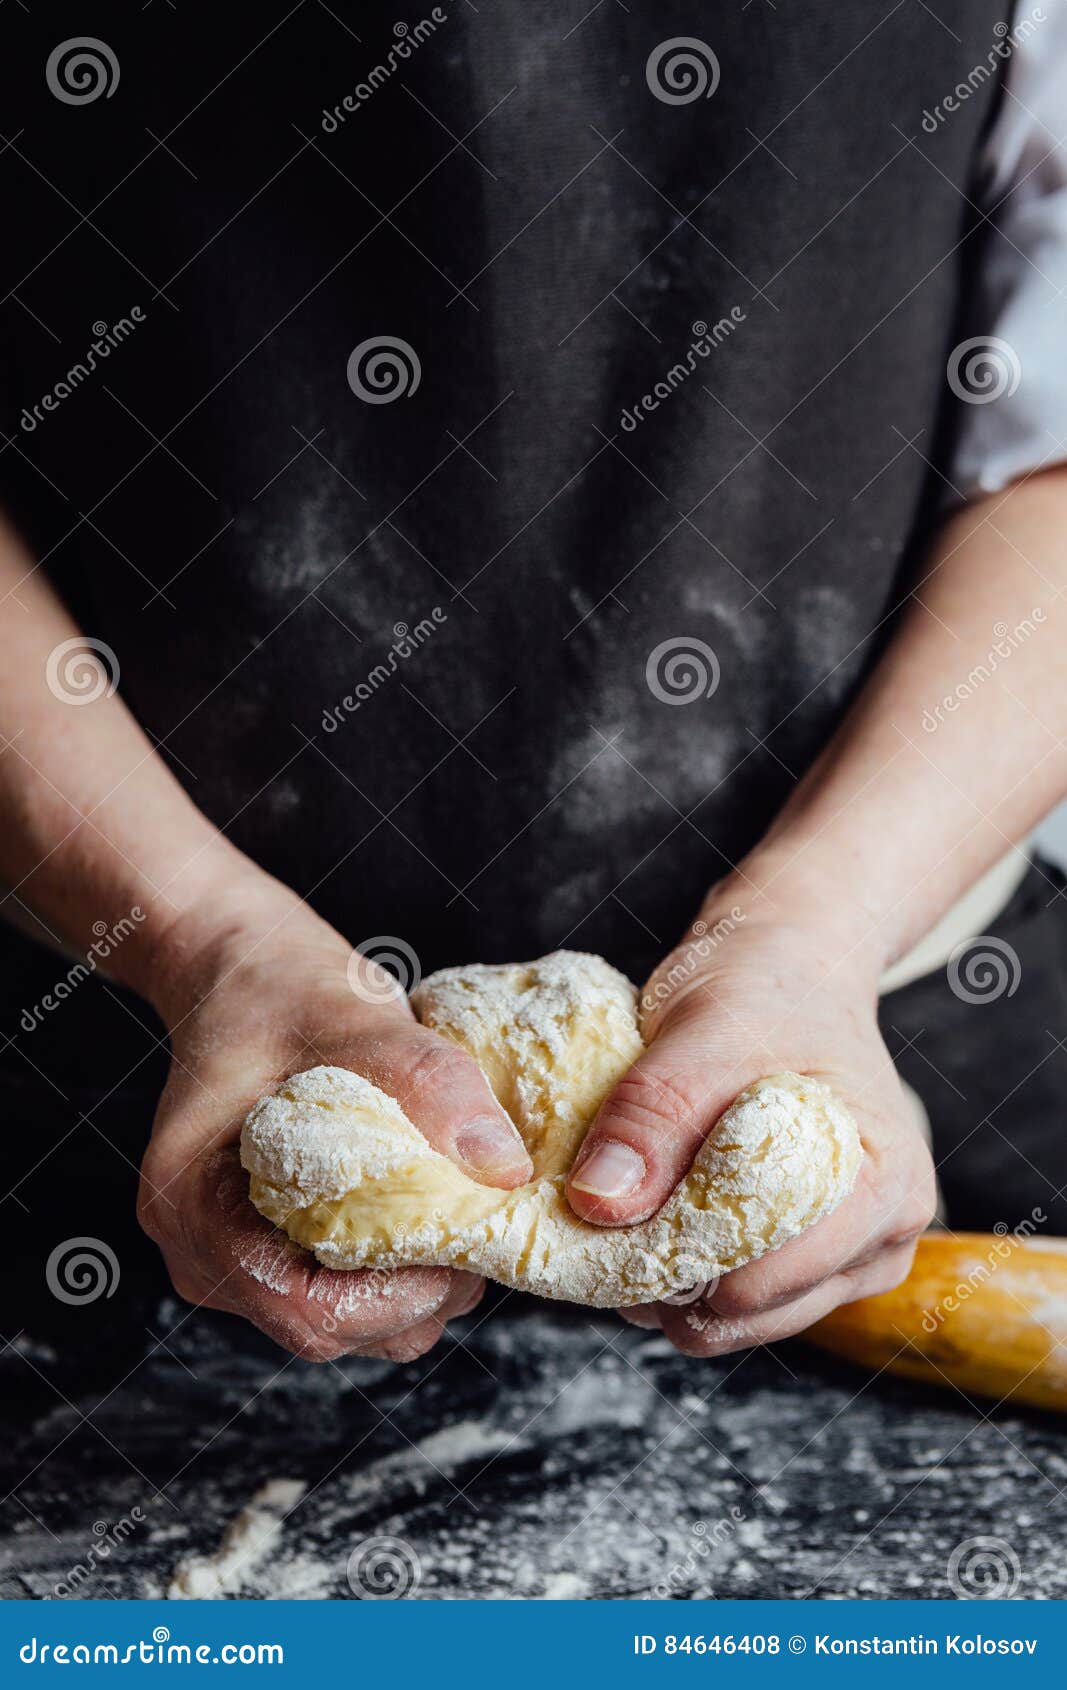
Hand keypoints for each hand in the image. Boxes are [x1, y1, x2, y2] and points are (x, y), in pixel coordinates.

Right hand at [136, 882, 532, 1362]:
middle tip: (477, 1220)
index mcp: (191, 1207)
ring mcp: (234, 1261)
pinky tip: (432, 1208)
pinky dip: (401, 1266)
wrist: (244, 971)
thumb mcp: (356, 1020)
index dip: (397, 1294)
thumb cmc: (281, 989)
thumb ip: (428, 1085)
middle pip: (330, 1327)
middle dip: (419, 1290)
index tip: (462, 1240)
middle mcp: (202, 1254)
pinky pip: (347, 1293)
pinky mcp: (272, 1251)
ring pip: (348, 1322)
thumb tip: (502, 1168)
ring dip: (417, 1283)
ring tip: (457, 1207)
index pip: (303, 1309)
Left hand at [565, 881, 935, 1355]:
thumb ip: (653, 1113)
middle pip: (755, 1312)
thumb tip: (601, 1205)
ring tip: (632, 1208)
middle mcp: (886, 1234)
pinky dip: (689, 1273)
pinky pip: (741, 1303)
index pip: (768, 1276)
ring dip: (675, 1280)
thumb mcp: (702, 1031)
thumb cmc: (763, 990)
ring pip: (742, 1320)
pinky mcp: (816, 1260)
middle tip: (610, 1213)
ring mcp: (854, 1255)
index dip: (677, 1255)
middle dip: (672, 1275)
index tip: (614, 1213)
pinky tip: (658, 1219)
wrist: (790, 969)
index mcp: (884, 1183)